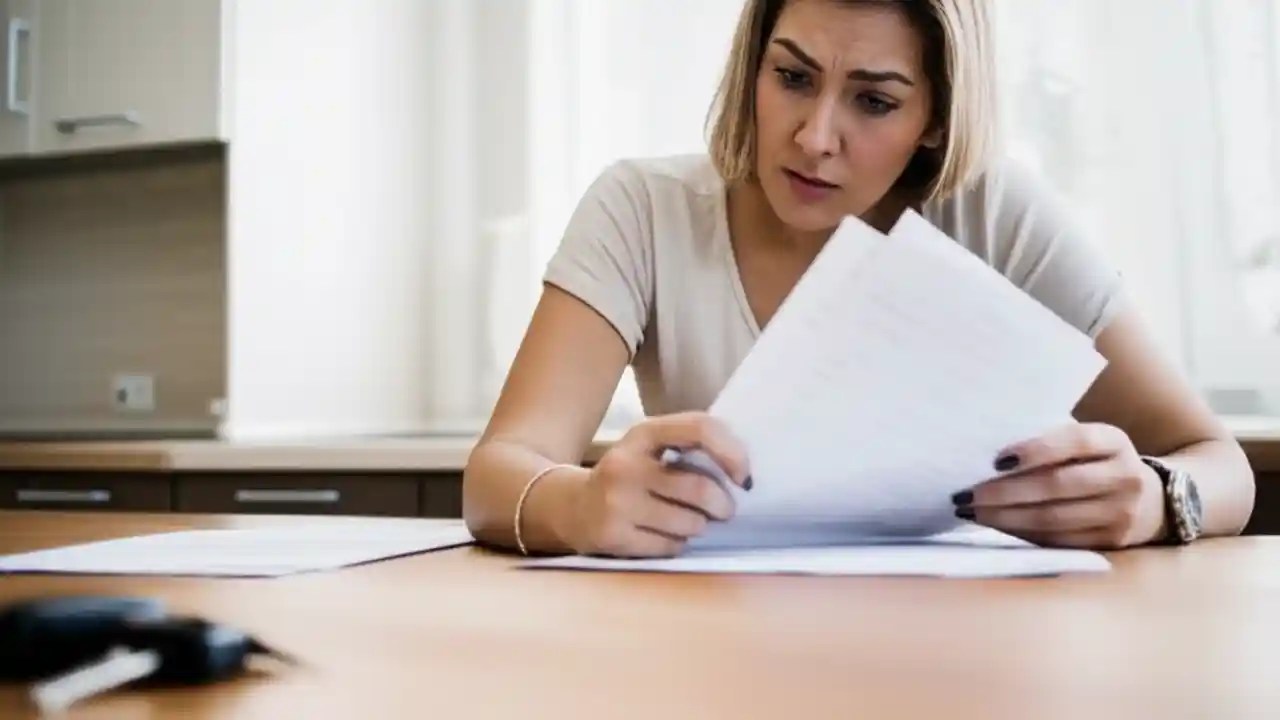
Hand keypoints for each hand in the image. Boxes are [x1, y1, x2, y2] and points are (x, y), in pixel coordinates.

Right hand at [561, 412, 751, 557]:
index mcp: (643, 433)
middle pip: (699, 489)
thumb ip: (691, 444)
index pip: (700, 429)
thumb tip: (742, 473)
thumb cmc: (630, 474)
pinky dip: (678, 544)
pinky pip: (670, 546)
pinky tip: (664, 534)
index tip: (744, 478)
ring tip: (687, 521)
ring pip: (689, 524)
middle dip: (722, 506)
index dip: (732, 453)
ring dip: (699, 526)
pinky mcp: (614, 536)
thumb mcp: (651, 447)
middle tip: (723, 510)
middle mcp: (627, 464)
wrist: (573, 507)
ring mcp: (617, 502)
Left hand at [952, 423, 1165, 548]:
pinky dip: (1021, 534)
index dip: (1035, 449)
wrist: (1154, 501)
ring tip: (971, 511)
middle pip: (1057, 485)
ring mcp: (1121, 513)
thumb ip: (1052, 440)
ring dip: (1005, 517)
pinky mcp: (1111, 542)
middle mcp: (1124, 477)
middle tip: (965, 493)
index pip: (1075, 441)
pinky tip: (995, 525)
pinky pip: (1058, 540)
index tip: (995, 459)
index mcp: (1114, 441)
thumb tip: (987, 453)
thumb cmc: (1098, 463)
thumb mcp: (1089, 443)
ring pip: (1054, 518)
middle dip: (1004, 491)